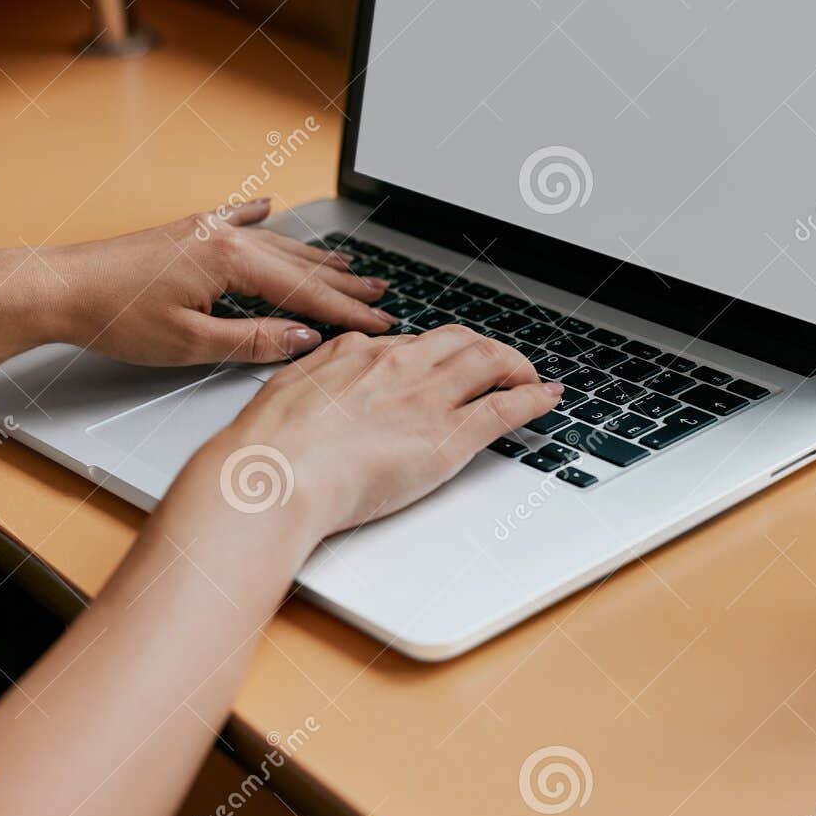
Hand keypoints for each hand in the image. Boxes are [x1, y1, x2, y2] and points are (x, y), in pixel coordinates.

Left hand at [36, 200, 392, 365]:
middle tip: (381, 295)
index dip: (346, 311)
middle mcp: (222, 236)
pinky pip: (234, 221)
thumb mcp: (189, 343)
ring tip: (347, 264)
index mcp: (230, 260)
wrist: (59, 287)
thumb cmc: (114, 316)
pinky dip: (259, 218)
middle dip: (342, 282)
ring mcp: (204, 229)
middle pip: (297, 263)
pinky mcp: (185, 232)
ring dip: (312, 256)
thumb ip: (252, 341)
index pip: (304, 291)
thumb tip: (303, 339)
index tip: (380, 323)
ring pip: (273, 243)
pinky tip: (271, 207)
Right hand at [191, 326, 564, 540]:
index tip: (443, 365)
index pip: (408, 344)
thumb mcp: (285, 392)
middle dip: (483, 348)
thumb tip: (323, 377)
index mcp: (355, 353)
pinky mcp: (448, 435)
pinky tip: (547, 396)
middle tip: (497, 364)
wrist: (274, 475)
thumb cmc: (267, 448)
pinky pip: (505, 407)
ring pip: (488, 360)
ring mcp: (426, 397)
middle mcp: (397, 365)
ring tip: (527, 376)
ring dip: (514, 364)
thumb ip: (314, 379)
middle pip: (458, 340)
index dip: (434, 356)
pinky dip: (534, 397)